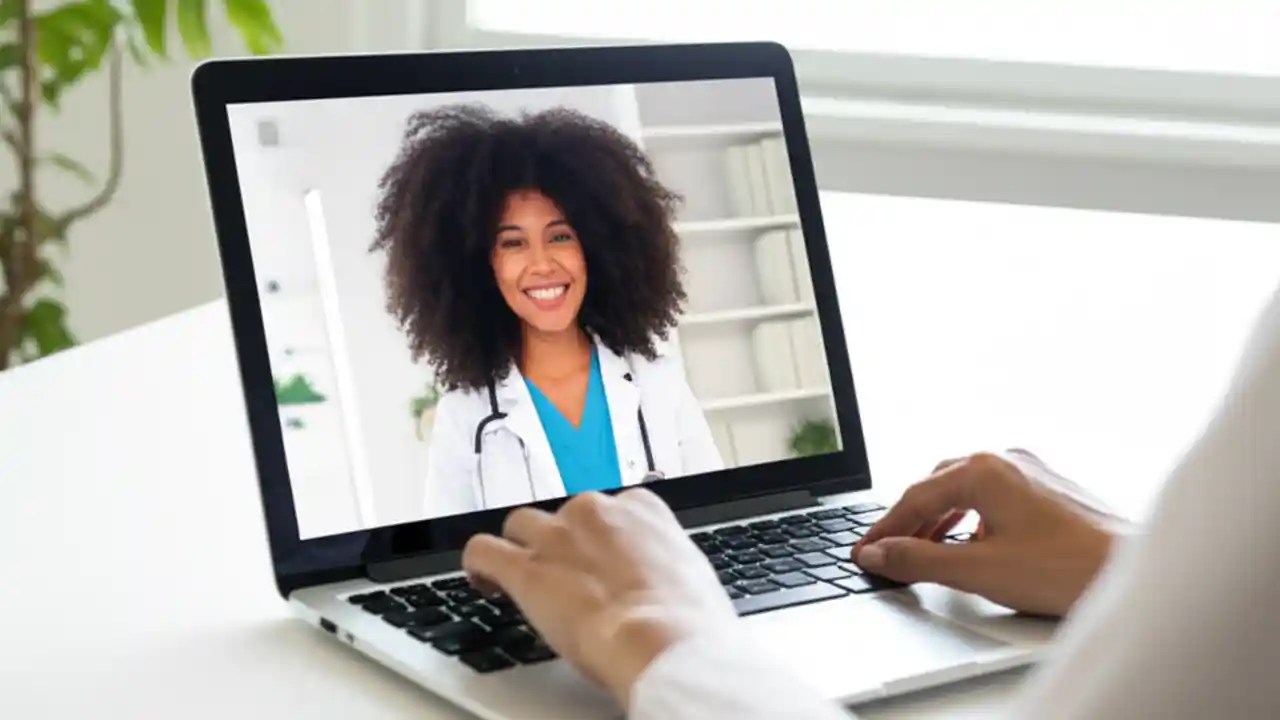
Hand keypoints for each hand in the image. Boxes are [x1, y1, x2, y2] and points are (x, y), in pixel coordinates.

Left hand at [462, 489, 735, 704]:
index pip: (613, 508)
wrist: (662, 640)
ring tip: (519, 579)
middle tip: (568, 580)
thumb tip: (666, 583)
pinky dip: (479, 564)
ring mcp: (557, 536)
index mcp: (642, 508)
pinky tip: (483, 581)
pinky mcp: (525, 568)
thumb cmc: (686, 620)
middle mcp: (596, 511)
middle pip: (564, 516)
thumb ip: (666, 565)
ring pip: (520, 525)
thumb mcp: (693, 577)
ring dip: (519, 549)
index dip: (601, 538)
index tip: (600, 559)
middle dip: (562, 544)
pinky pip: (483, 550)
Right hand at [853, 452, 1114, 616]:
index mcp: (984, 470)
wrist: (1133, 571)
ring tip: (920, 550)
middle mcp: (1006, 460)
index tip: (863, 552)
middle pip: (937, 486)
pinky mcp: (1049, 487)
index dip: (884, 529)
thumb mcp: (978, 569)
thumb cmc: (1067, 568)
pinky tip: (969, 542)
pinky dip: (968, 517)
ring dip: (938, 519)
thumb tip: (879, 553)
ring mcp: (1031, 471)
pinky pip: (992, 496)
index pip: (915, 498)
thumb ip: (919, 559)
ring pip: (965, 489)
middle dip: (908, 520)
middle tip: (886, 550)